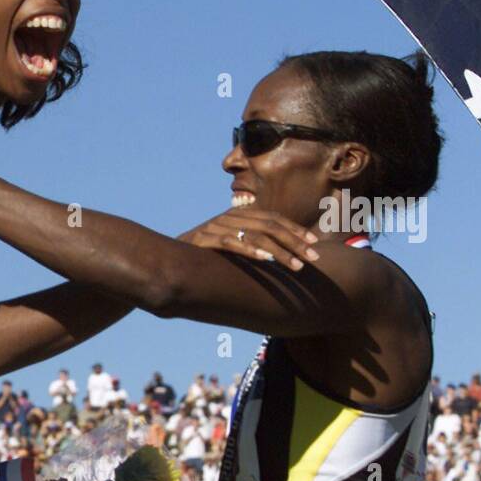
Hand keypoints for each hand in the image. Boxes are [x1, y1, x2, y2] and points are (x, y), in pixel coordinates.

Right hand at [179, 208, 319, 269]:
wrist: (167, 258)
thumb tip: (277, 249)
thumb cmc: (202, 254)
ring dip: (279, 252)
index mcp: (238, 214)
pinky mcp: (204, 239)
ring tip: (296, 266)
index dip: (295, 229)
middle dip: (294, 242)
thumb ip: (249, 240)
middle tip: (313, 258)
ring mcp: (216, 226)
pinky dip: (250, 250)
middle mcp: (229, 216)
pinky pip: (231, 243)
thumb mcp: (228, 243)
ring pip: (255, 235)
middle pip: (270, 225)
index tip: (314, 243)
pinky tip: (266, 260)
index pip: (274, 218)